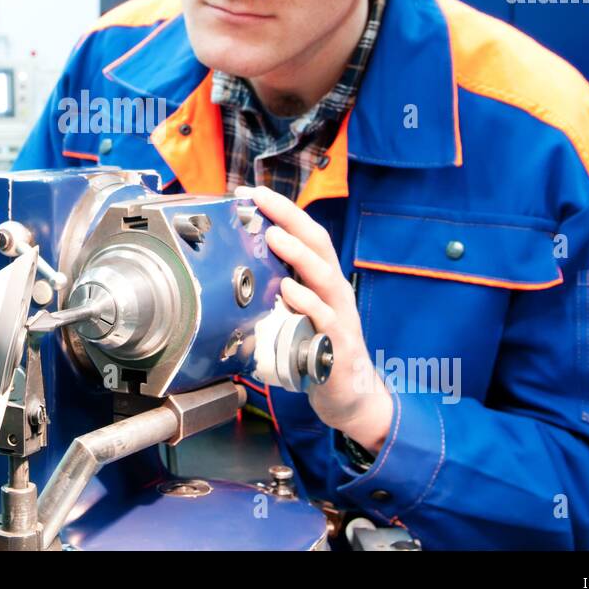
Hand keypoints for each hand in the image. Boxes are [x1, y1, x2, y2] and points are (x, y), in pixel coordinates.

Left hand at [237, 185, 393, 452]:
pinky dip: (308, 304)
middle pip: (319, 245)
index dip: (283, 211)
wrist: (350, 396)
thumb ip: (277, 289)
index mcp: (323, 280)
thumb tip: (239, 264)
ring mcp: (340, 317)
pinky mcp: (338, 346)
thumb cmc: (317, 348)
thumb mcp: (295, 313)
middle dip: (290, 218)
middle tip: (262, 200)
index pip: (306, 235)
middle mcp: (335, 292)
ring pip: (324, 277)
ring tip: (276, 237)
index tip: (252, 192)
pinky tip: (289, 293)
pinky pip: (325, 320)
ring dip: (299, 255)